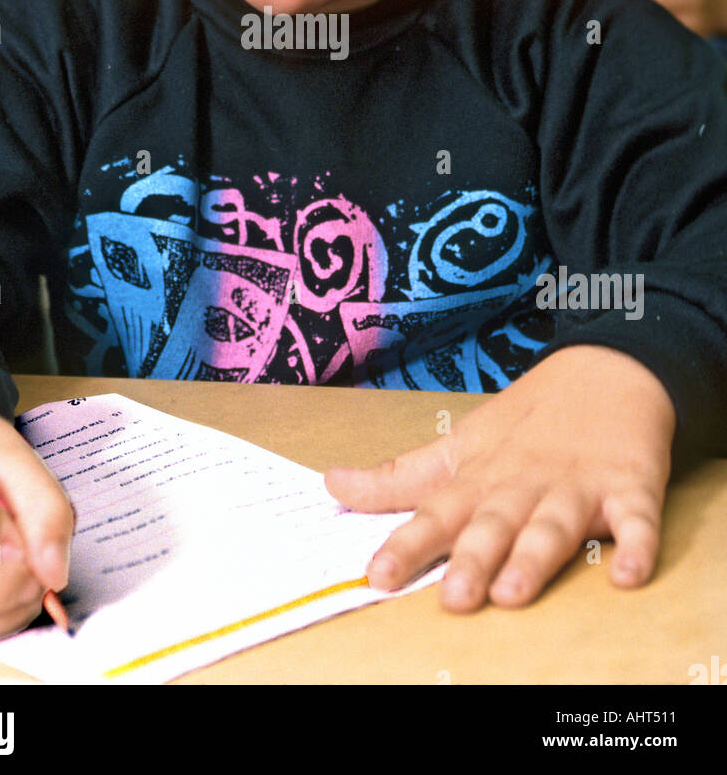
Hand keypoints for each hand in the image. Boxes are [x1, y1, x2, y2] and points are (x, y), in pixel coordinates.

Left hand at [324, 345, 675, 611]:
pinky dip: (636, 546)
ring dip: (535, 557)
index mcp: (480, 478)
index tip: (377, 575)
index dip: (408, 545)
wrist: (607, 369)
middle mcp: (523, 484)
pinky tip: (628, 575)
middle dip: (474, 559)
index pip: (436, 513)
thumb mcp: (458, 446)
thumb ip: (398, 477)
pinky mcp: (630, 487)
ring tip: (514, 592)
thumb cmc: (526, 422)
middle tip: (453, 597)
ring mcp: (577, 486)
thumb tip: (330, 484)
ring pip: (554, 525)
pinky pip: (636, 521)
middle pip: (495, 524)